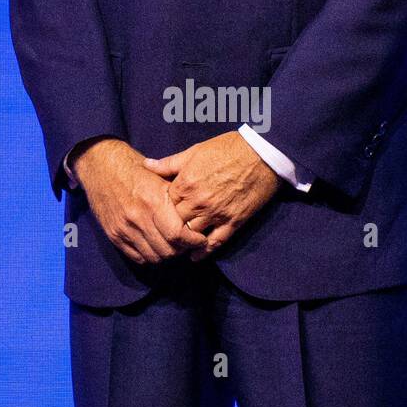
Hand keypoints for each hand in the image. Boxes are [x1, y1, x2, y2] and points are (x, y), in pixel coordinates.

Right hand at [73, 138, 210, 264]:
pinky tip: (154, 245)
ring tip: (171, 245)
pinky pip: (137, 257)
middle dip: (182, 250)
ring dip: (166, 254)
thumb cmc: (134, 169)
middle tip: (187, 244)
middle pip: (167, 250)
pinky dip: (149, 256)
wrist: (100, 165)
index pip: (178, 234)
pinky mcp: (113, 234)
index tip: (199, 239)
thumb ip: (177, 197)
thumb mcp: (159, 176)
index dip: (193, 241)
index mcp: (153, 200)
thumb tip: (198, 215)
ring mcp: (124, 228)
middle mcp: (138, 217)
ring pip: (154, 257)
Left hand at [143, 131, 281, 259]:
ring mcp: (216, 213)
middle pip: (176, 222)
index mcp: (185, 183)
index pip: (164, 204)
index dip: (160, 208)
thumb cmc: (226, 149)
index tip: (158, 212)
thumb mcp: (193, 152)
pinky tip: (195, 257)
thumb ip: (169, 163)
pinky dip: (204, 251)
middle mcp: (198, 201)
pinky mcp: (233, 222)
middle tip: (164, 232)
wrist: (260, 155)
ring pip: (193, 235)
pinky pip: (216, 242)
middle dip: (170, 226)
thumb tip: (146, 165)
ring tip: (177, 245)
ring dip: (185, 240)